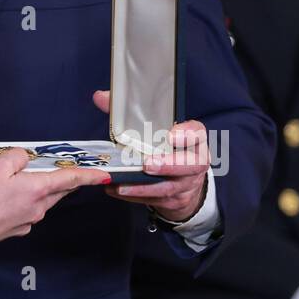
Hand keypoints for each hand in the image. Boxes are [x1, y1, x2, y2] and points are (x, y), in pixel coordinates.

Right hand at [0, 149, 111, 254]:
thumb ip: (18, 156)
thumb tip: (26, 159)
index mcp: (37, 189)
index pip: (70, 180)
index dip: (88, 176)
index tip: (103, 175)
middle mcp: (37, 208)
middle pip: (56, 191)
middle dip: (61, 181)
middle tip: (61, 170)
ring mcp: (26, 221)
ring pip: (41, 201)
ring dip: (37, 190)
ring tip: (17, 180)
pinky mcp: (14, 230)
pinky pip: (25, 212)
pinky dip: (21, 202)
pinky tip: (3, 198)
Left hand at [92, 90, 208, 221]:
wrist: (185, 182)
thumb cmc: (169, 148)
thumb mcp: (159, 130)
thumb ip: (132, 113)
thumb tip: (100, 97)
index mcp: (194, 141)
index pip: (198, 133)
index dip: (187, 134)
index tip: (170, 134)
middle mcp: (195, 163)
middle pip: (190, 165)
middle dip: (168, 165)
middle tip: (147, 164)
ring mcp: (186, 184)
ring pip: (169, 187)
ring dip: (144, 187)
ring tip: (123, 183)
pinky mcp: (175, 201)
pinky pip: (155, 200)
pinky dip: (134, 196)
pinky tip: (117, 190)